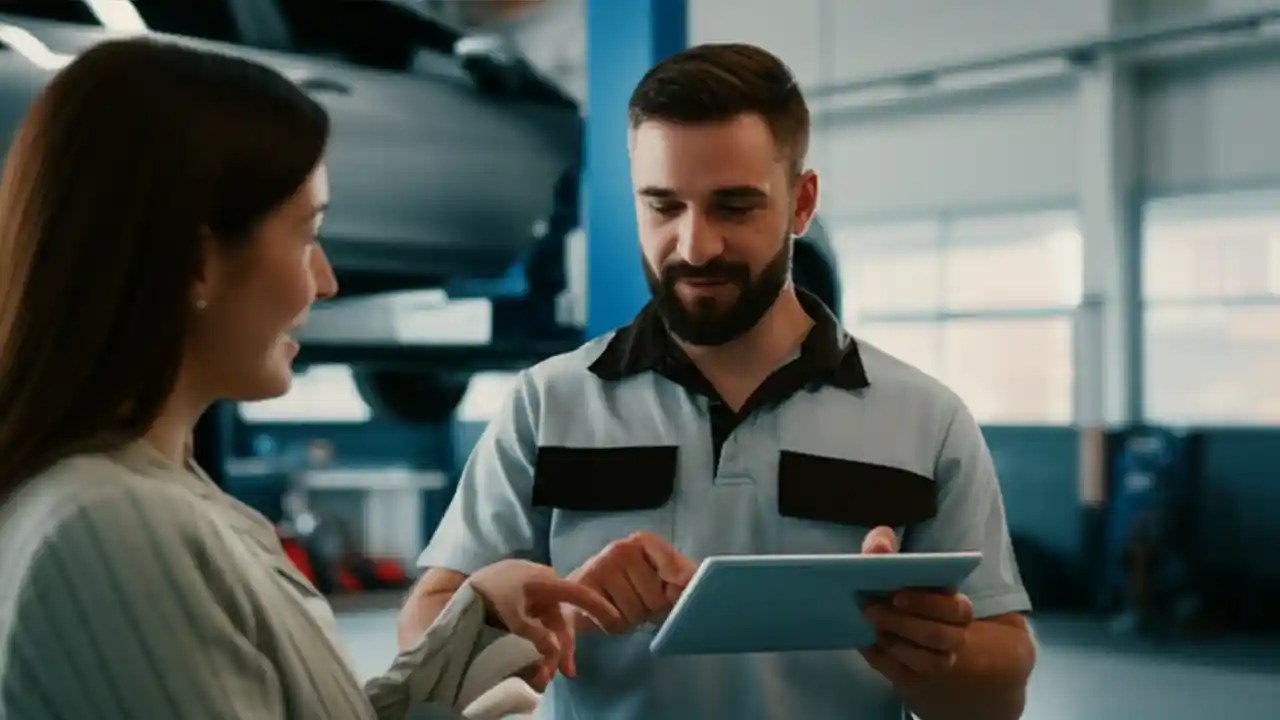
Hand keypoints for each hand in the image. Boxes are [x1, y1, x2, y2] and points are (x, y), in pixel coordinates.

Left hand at [469, 559, 622, 688]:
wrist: (461, 589)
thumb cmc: (489, 598)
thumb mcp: (513, 619)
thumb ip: (537, 636)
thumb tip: (555, 652)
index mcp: (544, 581)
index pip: (578, 593)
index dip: (597, 607)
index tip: (614, 619)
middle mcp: (541, 583)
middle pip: (561, 618)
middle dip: (562, 648)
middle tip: (563, 673)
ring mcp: (530, 591)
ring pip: (548, 623)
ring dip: (547, 649)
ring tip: (541, 676)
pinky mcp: (519, 598)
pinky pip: (535, 620)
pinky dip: (536, 639)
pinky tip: (533, 657)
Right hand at [568, 531, 695, 633]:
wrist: (578, 596)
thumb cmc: (627, 586)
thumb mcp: (657, 576)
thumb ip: (680, 575)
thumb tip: (692, 582)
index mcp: (643, 542)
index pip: (670, 560)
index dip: (678, 580)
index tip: (679, 592)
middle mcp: (620, 548)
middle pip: (656, 598)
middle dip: (650, 610)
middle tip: (637, 603)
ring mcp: (599, 567)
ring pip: (634, 613)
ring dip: (630, 620)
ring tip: (619, 609)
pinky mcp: (582, 589)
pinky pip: (612, 620)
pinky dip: (613, 625)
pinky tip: (606, 615)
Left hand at [857, 526, 973, 685]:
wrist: (890, 624)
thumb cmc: (894, 587)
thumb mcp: (889, 563)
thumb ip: (883, 547)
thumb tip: (879, 546)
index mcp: (954, 605)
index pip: (955, 607)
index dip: (927, 603)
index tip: (897, 595)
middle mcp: (953, 635)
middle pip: (938, 635)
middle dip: (903, 623)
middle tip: (870, 610)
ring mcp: (939, 659)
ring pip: (928, 661)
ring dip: (897, 645)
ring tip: (872, 630)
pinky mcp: (918, 678)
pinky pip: (905, 676)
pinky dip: (884, 661)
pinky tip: (867, 645)